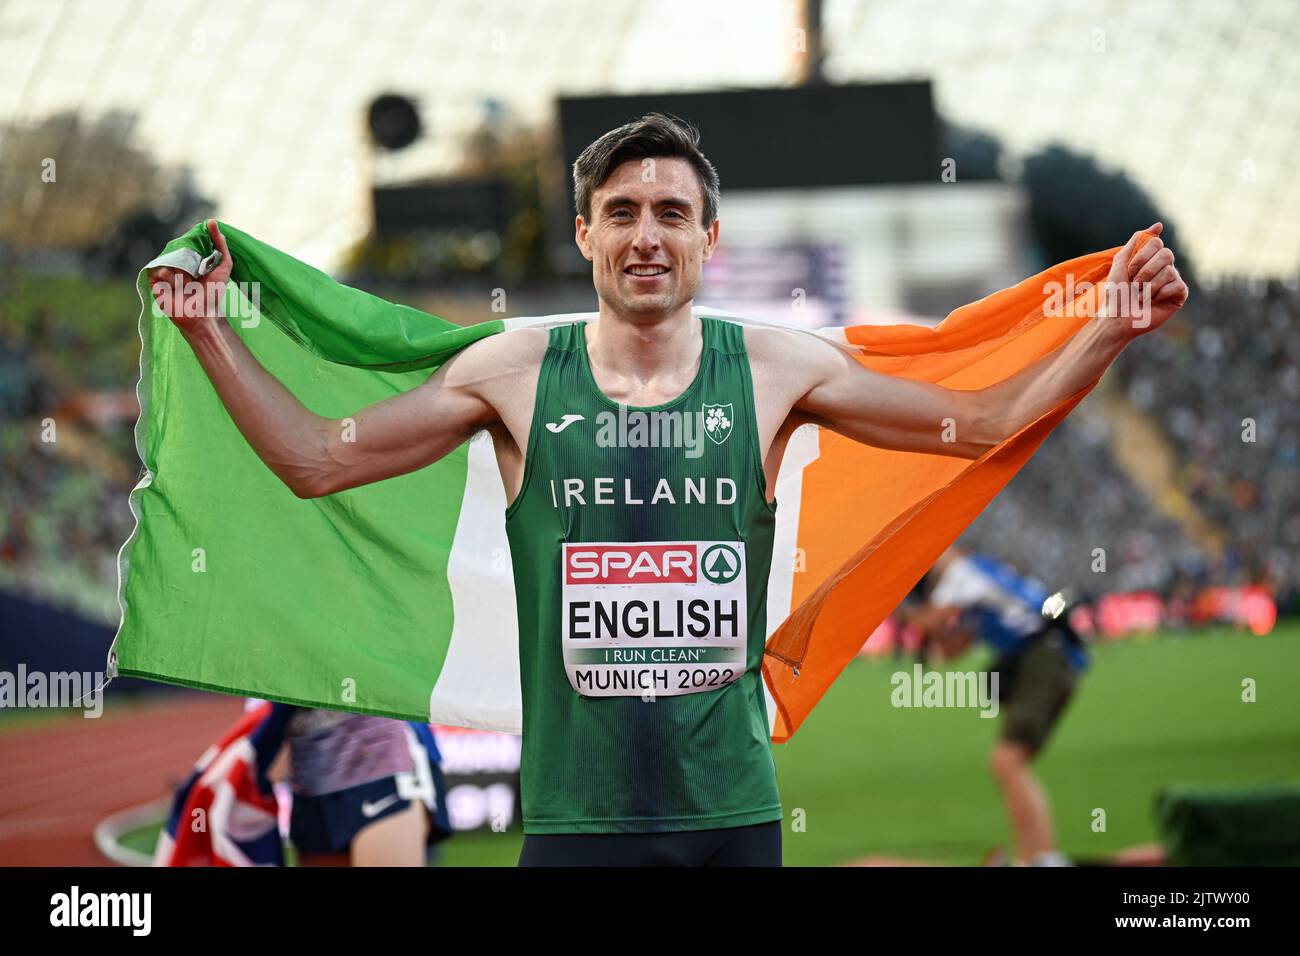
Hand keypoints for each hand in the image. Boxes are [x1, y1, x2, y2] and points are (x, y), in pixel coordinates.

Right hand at [147, 219, 232, 333]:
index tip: (201, 257)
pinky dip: (171, 279)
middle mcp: (175, 265)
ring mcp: (163, 273)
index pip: (185, 244)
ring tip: (187, 286)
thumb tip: (213, 222)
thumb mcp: (223, 268)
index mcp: (189, 261)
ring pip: (169, 261)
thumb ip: (222, 247)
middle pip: (176, 251)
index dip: (192, 245)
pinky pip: (160, 270)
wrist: (200, 315)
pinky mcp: (153, 282)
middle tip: (196, 278)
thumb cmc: (212, 294)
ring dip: (181, 274)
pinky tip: (176, 289)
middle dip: (189, 263)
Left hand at [1100, 221, 1188, 337]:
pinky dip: (1161, 293)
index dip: (1141, 256)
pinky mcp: (1179, 295)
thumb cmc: (1117, 293)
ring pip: (1170, 271)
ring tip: (1141, 296)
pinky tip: (1154, 301)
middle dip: (1146, 271)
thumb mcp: (1120, 263)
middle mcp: (1164, 266)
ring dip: (1150, 286)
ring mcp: (1172, 280)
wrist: (1118, 318)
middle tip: (1135, 284)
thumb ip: (1136, 242)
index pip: (1156, 242)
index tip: (1130, 270)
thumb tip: (1158, 225)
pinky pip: (1177, 285)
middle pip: (1166, 254)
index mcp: (1150, 258)